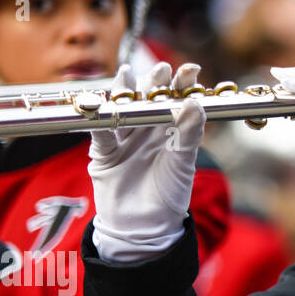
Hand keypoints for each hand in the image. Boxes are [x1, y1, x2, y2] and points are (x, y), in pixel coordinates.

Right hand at [89, 62, 204, 263]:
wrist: (145, 226)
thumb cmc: (170, 193)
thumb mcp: (183, 162)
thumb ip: (190, 133)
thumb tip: (195, 103)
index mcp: (171, 128)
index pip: (177, 100)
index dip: (182, 84)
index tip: (191, 70)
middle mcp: (148, 128)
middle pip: (149, 98)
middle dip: (154, 82)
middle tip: (162, 69)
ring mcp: (124, 138)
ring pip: (122, 109)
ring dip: (124, 92)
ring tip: (128, 74)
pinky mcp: (104, 153)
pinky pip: (100, 133)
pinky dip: (99, 120)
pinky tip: (101, 106)